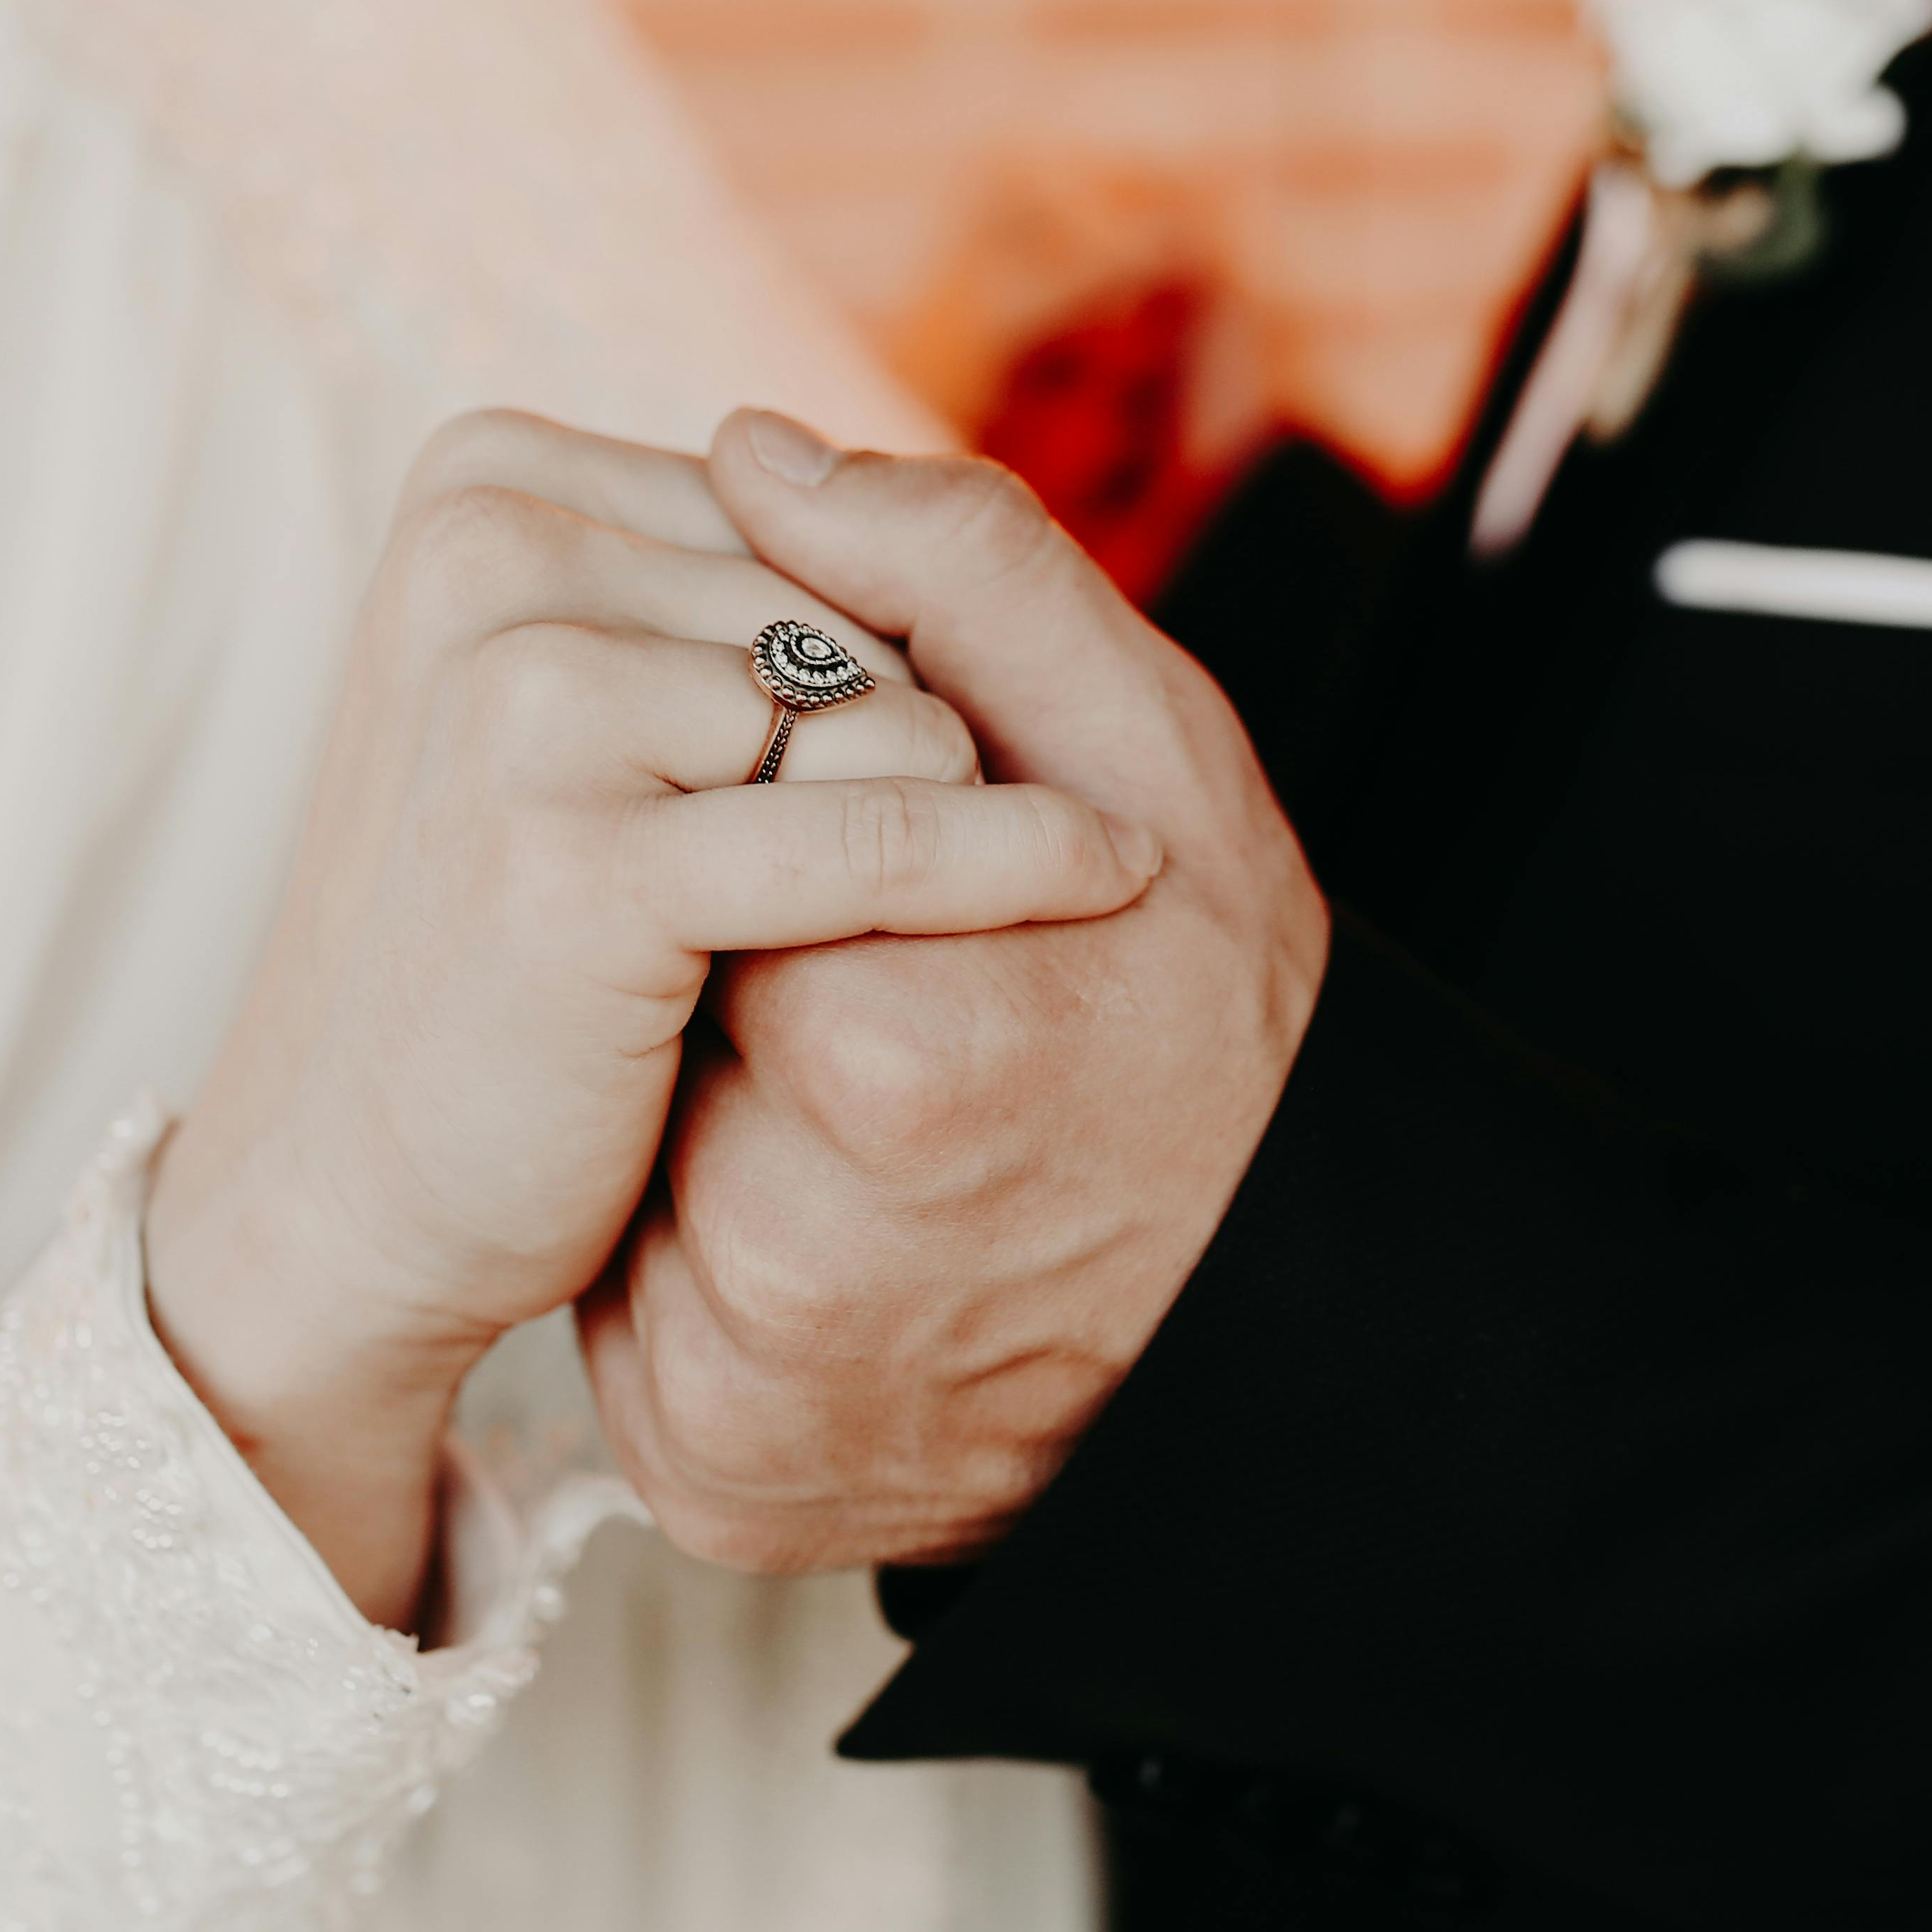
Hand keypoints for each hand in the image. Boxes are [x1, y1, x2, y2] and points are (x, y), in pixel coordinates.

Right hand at [144, 411, 1163, 1626]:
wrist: (344, 1185)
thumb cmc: (505, 942)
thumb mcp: (592, 706)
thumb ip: (711, 565)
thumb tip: (780, 446)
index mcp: (485, 481)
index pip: (804, 510)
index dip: (870, 644)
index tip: (824, 763)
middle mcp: (487, 553)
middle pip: (856, 601)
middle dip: (900, 728)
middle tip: (829, 871)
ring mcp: (523, 701)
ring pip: (890, 708)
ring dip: (933, 814)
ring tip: (829, 927)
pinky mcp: (582, 861)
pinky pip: (883, 834)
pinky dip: (1008, 866)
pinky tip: (1092, 882)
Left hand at [579, 411, 1329, 1571]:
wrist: (1298, 1328)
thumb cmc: (1225, 1021)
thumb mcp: (1154, 759)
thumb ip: (957, 582)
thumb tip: (754, 450)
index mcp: (897, 1047)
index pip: (719, 864)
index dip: (798, 849)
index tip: (889, 887)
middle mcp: (797, 1250)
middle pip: (668, 1022)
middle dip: (747, 984)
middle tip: (887, 1012)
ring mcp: (742, 1391)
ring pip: (636, 1168)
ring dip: (713, 1121)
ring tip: (868, 1133)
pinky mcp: (710, 1482)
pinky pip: (633, 1327)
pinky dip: (700, 1268)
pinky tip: (835, 1239)